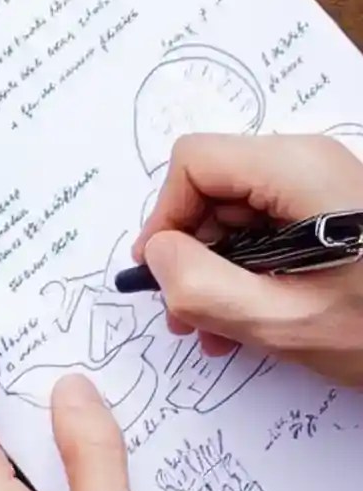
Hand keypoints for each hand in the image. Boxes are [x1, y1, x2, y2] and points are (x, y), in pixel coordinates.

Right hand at [132, 133, 362, 385]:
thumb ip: (202, 287)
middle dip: (189, 251)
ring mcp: (323, 185)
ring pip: (235, 213)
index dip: (165, 217)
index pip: (194, 163)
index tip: (159, 273)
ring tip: (216, 328)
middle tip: (184, 314)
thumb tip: (157, 256)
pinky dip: (247, 269)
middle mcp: (309, 162)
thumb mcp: (285, 321)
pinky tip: (249, 318)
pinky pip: (267, 227)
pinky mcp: (333, 210)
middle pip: (212, 187)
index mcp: (297, 171)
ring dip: (214, 269)